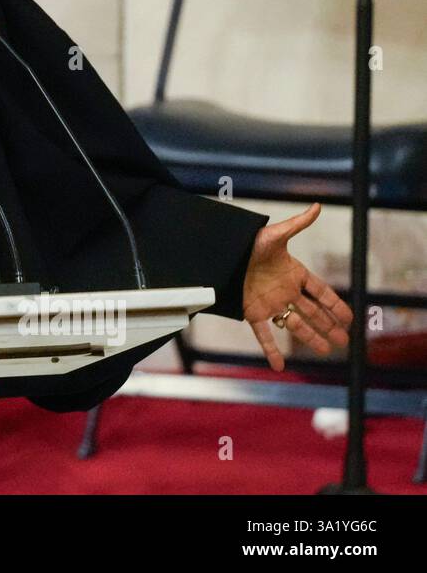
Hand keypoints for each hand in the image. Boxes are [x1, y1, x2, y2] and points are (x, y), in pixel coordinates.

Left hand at [242, 203, 352, 371]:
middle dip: (329, 326)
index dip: (336, 305)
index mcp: (293, 273)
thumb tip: (317, 207)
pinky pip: (264, 335)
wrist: (221, 255)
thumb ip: (298, 224)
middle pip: (312, 312)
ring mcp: (269, 303)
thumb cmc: (248, 243)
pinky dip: (271, 350)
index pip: (321, 292)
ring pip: (295, 325)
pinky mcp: (252, 312)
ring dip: (310, 338)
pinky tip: (279, 366)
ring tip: (327, 351)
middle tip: (345, 340)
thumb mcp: (275, 234)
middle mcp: (284, 291)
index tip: (351, 318)